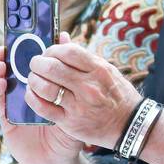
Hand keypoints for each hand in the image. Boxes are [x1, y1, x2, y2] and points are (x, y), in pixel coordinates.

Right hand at [0, 43, 82, 163]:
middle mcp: (28, 94)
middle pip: (15, 70)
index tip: (29, 34)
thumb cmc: (70, 131)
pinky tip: (1, 83)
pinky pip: (0, 104)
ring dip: (0, 70)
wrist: (59, 162)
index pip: (34, 64)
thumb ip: (73, 78)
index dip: (29, 49)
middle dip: (10, 55)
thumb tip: (73, 48)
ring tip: (1, 59)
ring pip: (4, 83)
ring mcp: (16, 106)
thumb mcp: (76, 104)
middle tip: (8, 43)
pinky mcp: (7, 120)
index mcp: (44, 88)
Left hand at [23, 37, 140, 148]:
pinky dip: (33, 98)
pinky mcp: (70, 122)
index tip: (49, 54)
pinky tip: (33, 94)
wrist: (131, 125)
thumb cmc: (118, 95)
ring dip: (33, 80)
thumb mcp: (108, 71)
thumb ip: (84, 57)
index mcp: (99, 70)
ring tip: (34, 79)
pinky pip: (43, 108)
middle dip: (37, 63)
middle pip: (52, 67)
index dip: (52, 50)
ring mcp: (79, 105)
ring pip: (44, 87)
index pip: (67, 51)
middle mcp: (89, 87)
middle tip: (36, 65)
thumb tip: (62, 38)